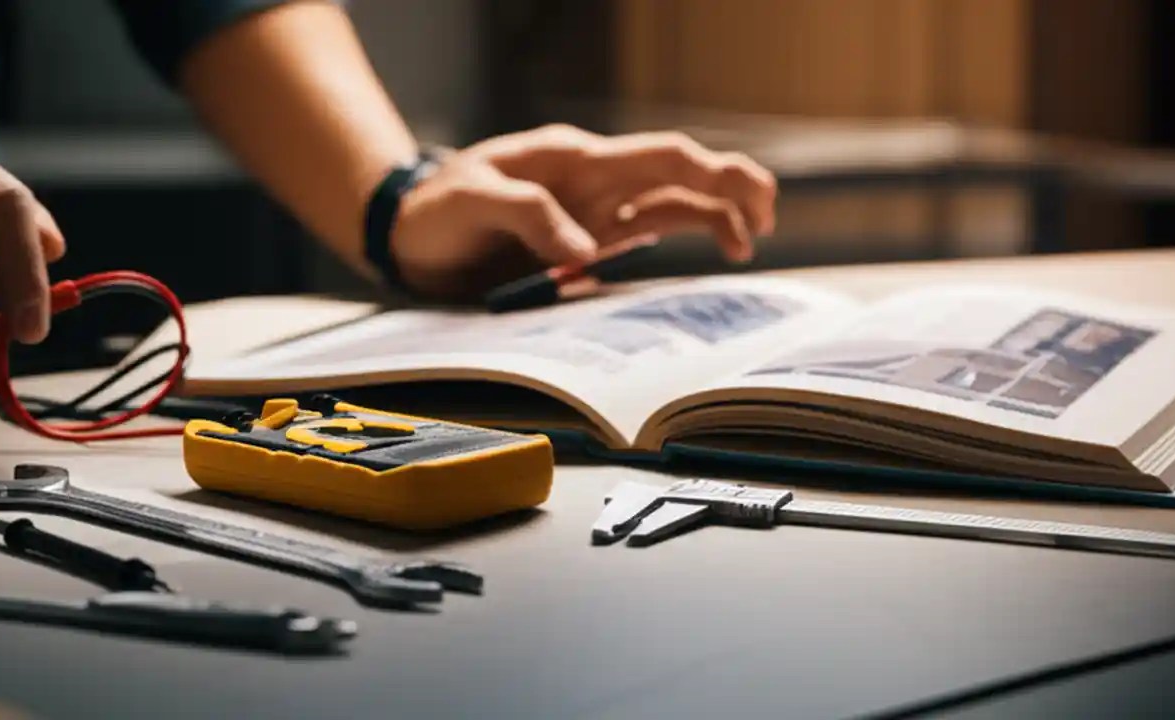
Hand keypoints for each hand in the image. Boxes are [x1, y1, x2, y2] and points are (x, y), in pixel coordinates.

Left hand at [390, 125, 776, 298]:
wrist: (407, 233)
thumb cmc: (436, 209)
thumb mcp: (471, 202)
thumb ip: (528, 216)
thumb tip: (587, 254)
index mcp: (576, 160)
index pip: (660, 157)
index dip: (712, 174)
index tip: (747, 204)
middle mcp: (596, 184)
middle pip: (680, 177)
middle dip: (732, 190)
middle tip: (767, 221)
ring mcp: (595, 214)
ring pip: (672, 206)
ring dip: (716, 217)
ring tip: (750, 242)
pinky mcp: (586, 245)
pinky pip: (645, 239)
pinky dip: (681, 244)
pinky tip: (705, 256)